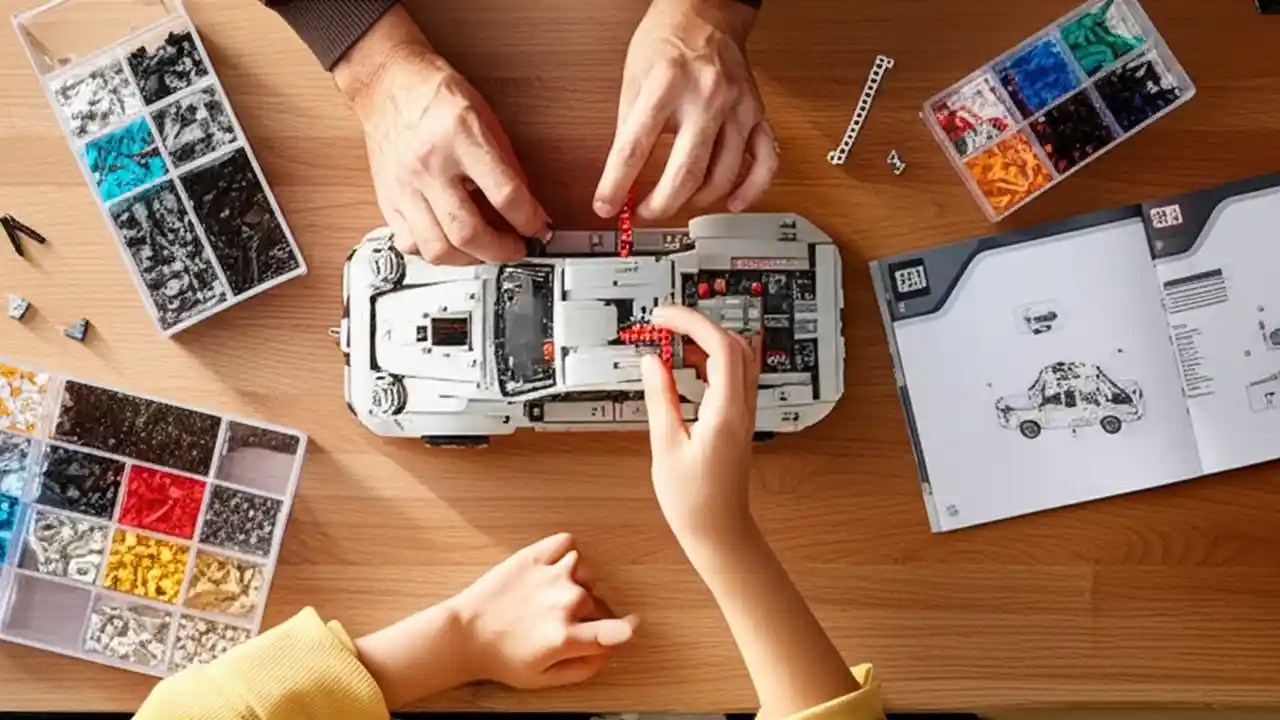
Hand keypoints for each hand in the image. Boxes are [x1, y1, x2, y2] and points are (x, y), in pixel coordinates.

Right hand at [334, 7, 550, 264]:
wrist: (388, 83)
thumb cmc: (436, 95)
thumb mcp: (485, 117)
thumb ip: (507, 165)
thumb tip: (529, 207)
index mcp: (459, 135)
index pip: (504, 194)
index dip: (530, 220)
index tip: (539, 229)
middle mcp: (429, 164)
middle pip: (468, 232)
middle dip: (501, 251)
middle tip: (516, 248)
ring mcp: (404, 186)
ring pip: (437, 248)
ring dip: (469, 260)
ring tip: (484, 252)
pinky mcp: (388, 199)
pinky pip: (410, 243)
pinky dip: (435, 253)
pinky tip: (450, 244)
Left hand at [355, 534, 635, 707]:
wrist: (463, 633)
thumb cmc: (500, 659)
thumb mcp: (543, 678)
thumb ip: (583, 668)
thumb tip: (608, 652)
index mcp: (566, 637)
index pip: (614, 631)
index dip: (625, 629)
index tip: (629, 626)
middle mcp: (564, 602)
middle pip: (597, 603)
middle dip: (588, 613)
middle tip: (561, 623)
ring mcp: (550, 575)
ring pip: (585, 573)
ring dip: (578, 583)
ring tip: (553, 596)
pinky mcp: (534, 556)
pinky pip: (567, 544)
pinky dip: (566, 553)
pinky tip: (555, 567)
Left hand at [595, 0, 777, 220]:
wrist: (705, 13)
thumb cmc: (667, 42)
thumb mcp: (632, 79)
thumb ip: (628, 130)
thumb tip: (620, 179)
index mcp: (666, 84)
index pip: (635, 148)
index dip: (616, 185)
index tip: (607, 205)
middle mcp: (706, 97)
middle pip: (685, 172)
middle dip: (659, 205)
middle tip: (643, 213)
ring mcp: (736, 108)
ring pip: (722, 175)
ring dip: (696, 201)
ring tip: (676, 203)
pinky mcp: (757, 114)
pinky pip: (764, 162)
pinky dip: (750, 190)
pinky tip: (731, 201)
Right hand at [641, 305, 759, 544]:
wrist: (718, 530)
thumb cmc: (694, 501)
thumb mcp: (666, 447)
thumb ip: (660, 398)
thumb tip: (652, 363)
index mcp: (726, 412)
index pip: (720, 346)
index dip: (691, 322)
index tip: (664, 317)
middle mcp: (742, 409)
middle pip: (735, 345)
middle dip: (700, 325)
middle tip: (666, 323)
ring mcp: (744, 414)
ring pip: (739, 358)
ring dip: (708, 341)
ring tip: (673, 342)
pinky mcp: (738, 421)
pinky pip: (734, 377)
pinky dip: (712, 361)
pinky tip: (687, 367)